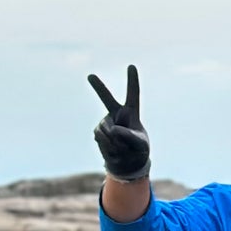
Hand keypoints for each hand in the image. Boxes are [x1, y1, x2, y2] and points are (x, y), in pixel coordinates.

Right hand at [87, 66, 150, 180]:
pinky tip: (113, 150)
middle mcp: (116, 114)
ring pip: (106, 128)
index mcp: (131, 113)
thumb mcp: (140, 145)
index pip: (132, 94)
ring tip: (122, 148)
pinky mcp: (98, 132)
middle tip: (90, 75)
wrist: (127, 164)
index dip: (132, 81)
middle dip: (98, 86)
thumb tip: (112, 129)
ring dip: (115, 141)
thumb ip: (129, 136)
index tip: (131, 66)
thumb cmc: (138, 151)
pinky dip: (108, 146)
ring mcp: (105, 122)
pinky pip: (101, 137)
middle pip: (106, 98)